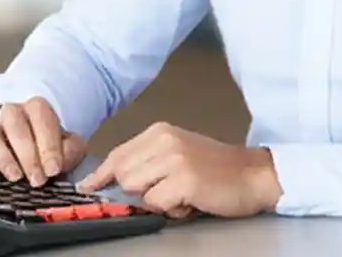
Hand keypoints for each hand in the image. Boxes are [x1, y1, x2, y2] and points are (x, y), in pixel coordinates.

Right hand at [0, 98, 87, 186]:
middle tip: (37, 180)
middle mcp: (12, 113)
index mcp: (37, 109)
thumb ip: (71, 151)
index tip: (53, 170)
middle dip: (28, 154)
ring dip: (4, 158)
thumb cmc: (51, 151)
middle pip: (15, 124)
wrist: (33, 158)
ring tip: (16, 178)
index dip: (48, 144)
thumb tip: (57, 163)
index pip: (41, 117)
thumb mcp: (69, 149)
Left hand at [76, 122, 281, 218]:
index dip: (101, 175)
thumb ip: (146, 163)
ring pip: (135, 189)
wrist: (254, 174)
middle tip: (166, 192)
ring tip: (180, 194)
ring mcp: (174, 158)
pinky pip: (156, 203)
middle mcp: (164, 140)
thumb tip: (112, 182)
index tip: (87, 187)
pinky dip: (170, 209)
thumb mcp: (177, 154)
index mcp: (159, 132)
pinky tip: (190, 201)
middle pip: (122, 174)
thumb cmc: (216, 169)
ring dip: (154, 200)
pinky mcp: (184, 179)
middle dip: (137, 191)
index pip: (117, 155)